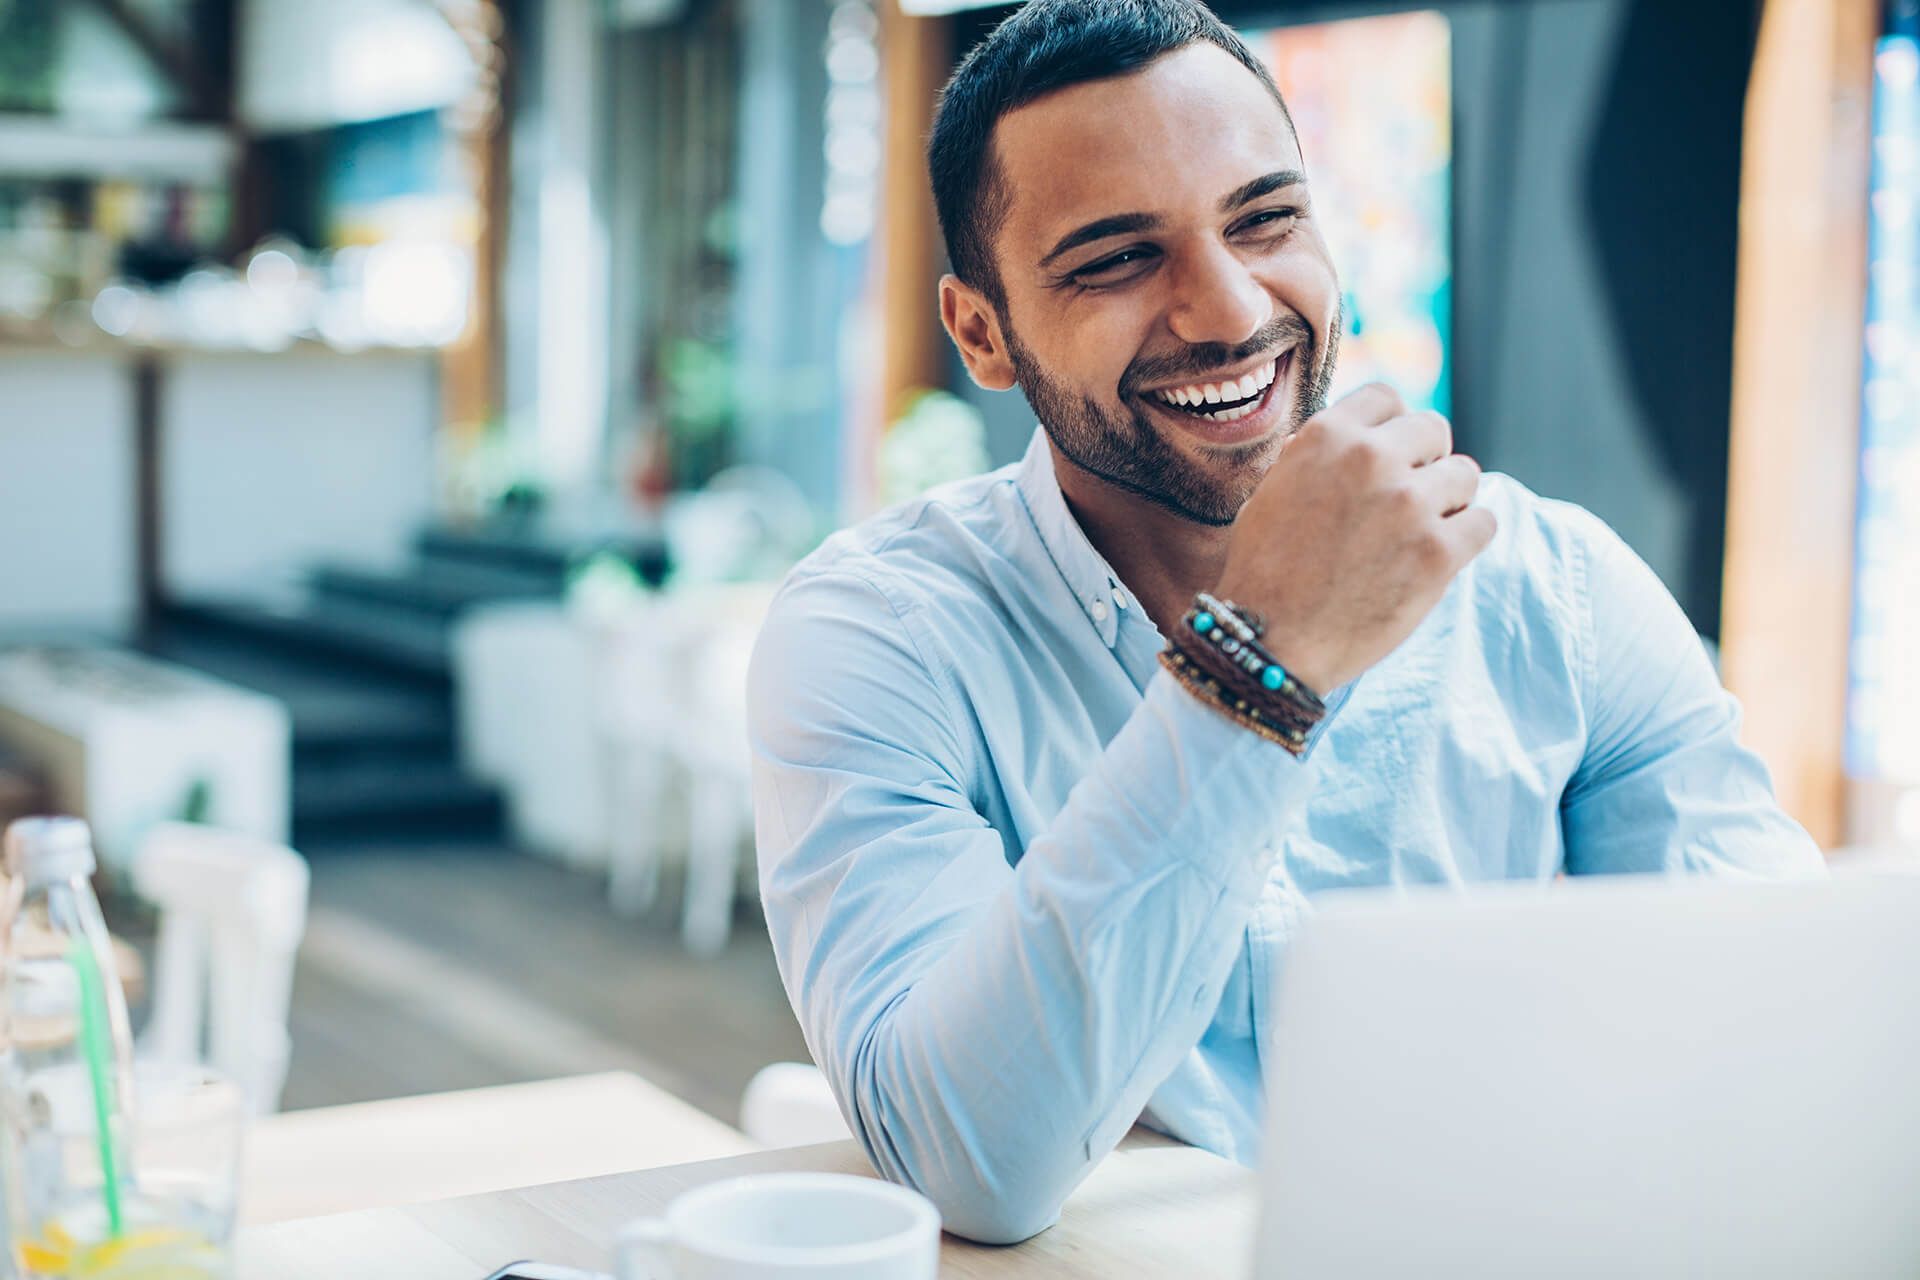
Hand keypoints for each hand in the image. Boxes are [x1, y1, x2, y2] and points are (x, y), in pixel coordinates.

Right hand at [1212, 383, 1495, 692]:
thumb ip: (1315, 459)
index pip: (1386, 397)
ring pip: (1465, 475)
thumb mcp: (1270, 494)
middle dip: (1424, 460)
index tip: (1390, 454)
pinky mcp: (1438, 553)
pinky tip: (1440, 554)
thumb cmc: (1263, 574)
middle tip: (1407, 499)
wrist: (1272, 643)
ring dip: (1448, 501)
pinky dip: (1468, 537)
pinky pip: (1484, 523)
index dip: (1391, 426)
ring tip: (1420, 532)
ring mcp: (1409, 504)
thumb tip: (1353, 438)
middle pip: (1434, 429)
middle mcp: (1371, 459)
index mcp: (1325, 437)